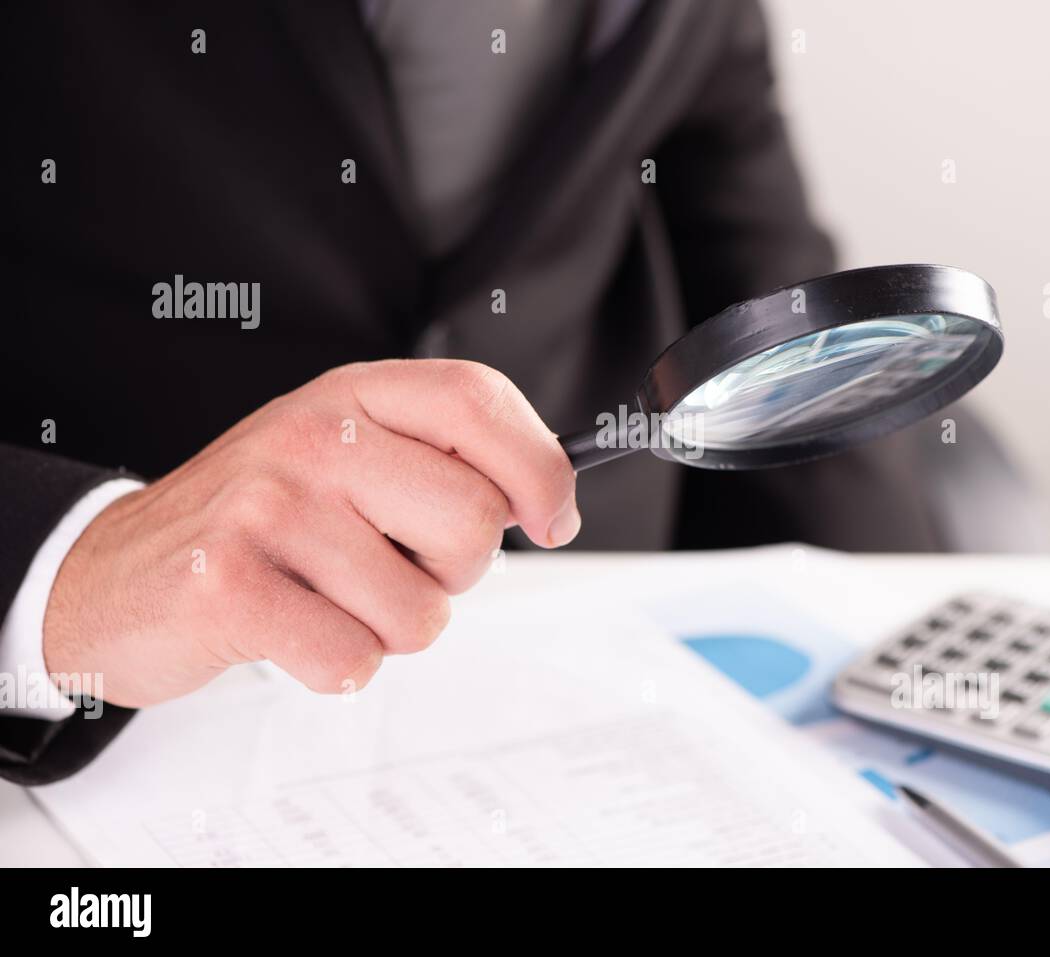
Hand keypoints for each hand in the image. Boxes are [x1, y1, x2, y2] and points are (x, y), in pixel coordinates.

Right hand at [43, 360, 578, 706]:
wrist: (115, 573)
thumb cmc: (259, 522)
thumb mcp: (347, 457)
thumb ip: (441, 462)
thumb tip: (551, 503)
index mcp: (351, 396)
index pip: (479, 401)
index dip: (541, 468)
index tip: (551, 520)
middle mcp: (311, 436)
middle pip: (472, 523)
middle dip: (453, 572)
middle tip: (392, 566)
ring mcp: (266, 507)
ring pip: (421, 612)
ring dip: (388, 628)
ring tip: (325, 595)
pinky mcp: (228, 585)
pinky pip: (353, 659)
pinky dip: (335, 665)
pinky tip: (290, 630)